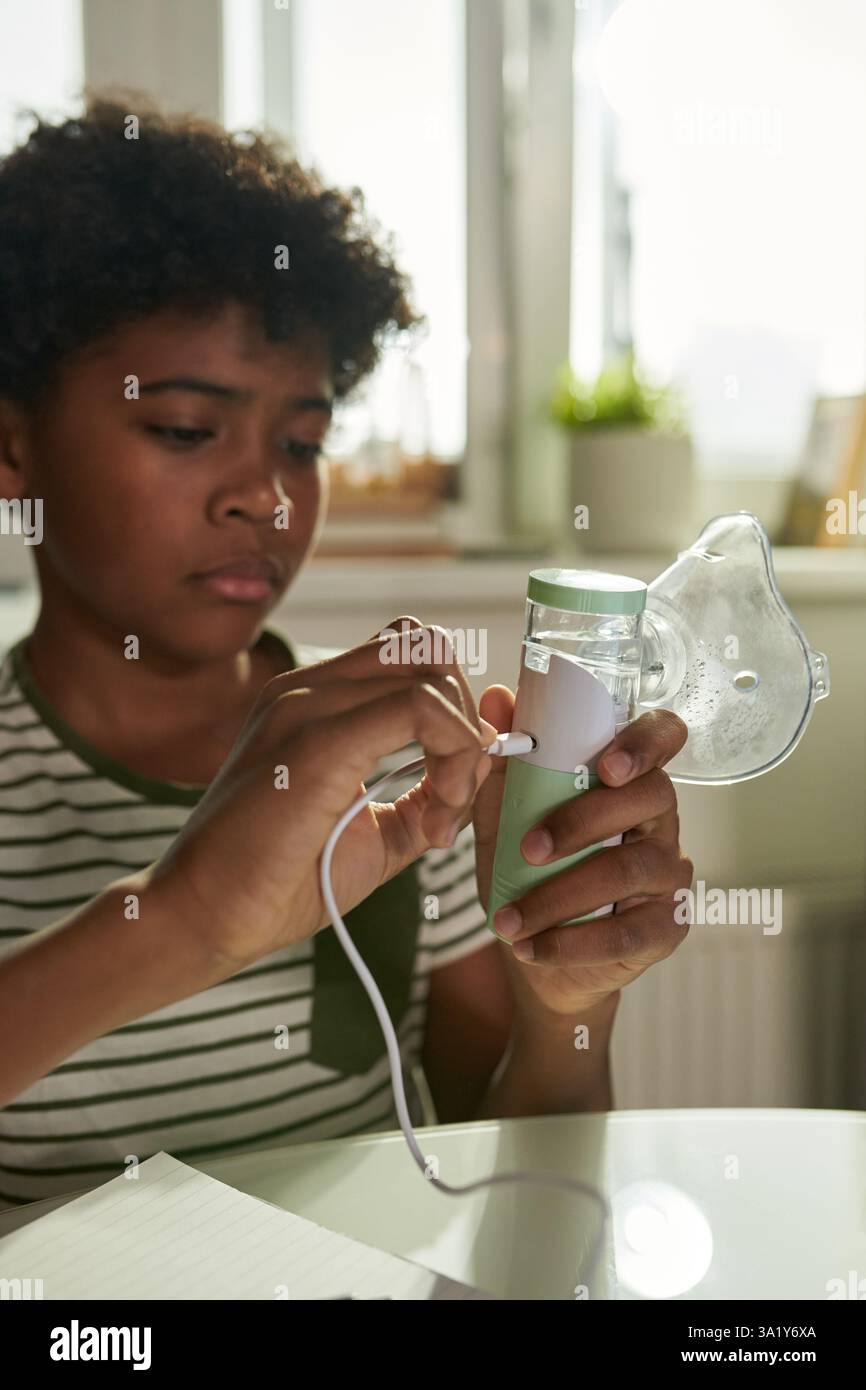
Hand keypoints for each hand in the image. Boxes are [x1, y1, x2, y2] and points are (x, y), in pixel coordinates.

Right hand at [150, 620, 495, 970]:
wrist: (204, 918)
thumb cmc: (278, 882)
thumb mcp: (374, 830)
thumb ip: (425, 792)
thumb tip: (483, 766)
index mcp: (310, 699)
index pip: (409, 658)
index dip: (455, 714)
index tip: (454, 792)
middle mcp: (305, 688)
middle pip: (427, 649)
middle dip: (466, 718)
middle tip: (454, 798)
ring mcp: (305, 705)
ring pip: (430, 670)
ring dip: (462, 742)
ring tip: (442, 815)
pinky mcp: (316, 740)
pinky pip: (419, 706)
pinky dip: (453, 755)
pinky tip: (435, 821)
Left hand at [473, 686, 693, 1016]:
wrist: (533, 953)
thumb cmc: (525, 874)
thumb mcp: (502, 818)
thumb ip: (502, 763)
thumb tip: (498, 697)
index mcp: (626, 779)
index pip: (663, 735)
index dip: (646, 743)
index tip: (607, 766)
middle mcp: (659, 819)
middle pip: (651, 796)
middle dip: (584, 820)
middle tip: (528, 849)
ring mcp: (670, 873)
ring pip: (633, 868)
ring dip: (562, 894)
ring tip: (508, 920)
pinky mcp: (668, 926)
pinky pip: (630, 932)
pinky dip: (572, 942)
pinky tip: (530, 949)